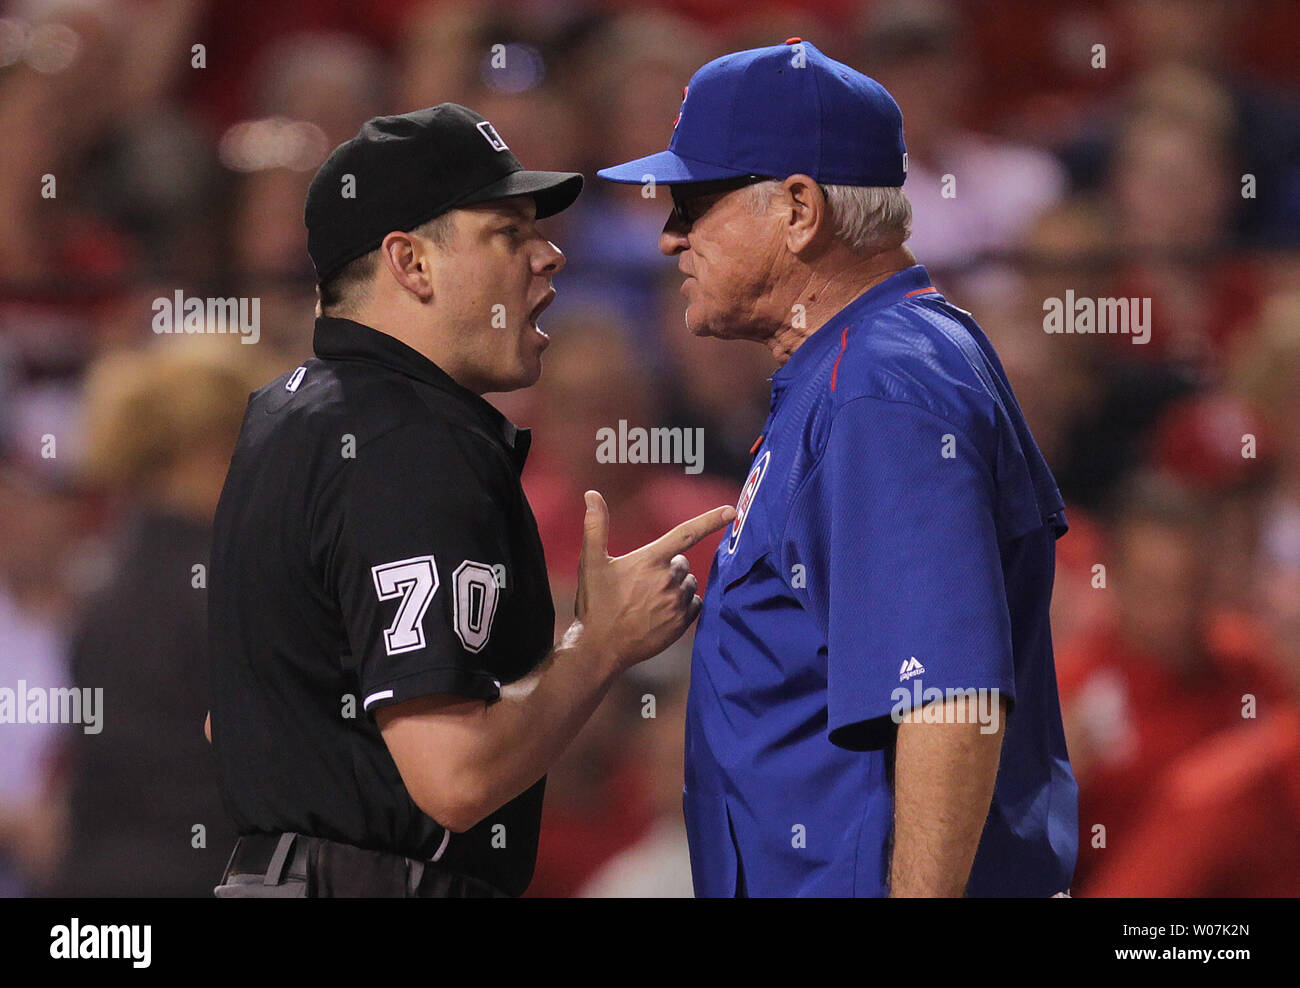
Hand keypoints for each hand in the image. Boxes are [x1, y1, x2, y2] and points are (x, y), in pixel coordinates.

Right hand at [575, 490, 733, 668]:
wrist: (599, 647)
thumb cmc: (595, 602)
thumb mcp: (591, 561)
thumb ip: (595, 525)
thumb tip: (591, 494)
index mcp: (650, 560)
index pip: (686, 533)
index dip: (711, 520)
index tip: (732, 510)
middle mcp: (668, 580)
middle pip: (683, 563)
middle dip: (669, 567)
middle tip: (642, 581)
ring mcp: (676, 603)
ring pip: (690, 584)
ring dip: (677, 586)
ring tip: (649, 598)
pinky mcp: (681, 624)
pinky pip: (694, 605)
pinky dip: (683, 604)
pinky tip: (660, 611)